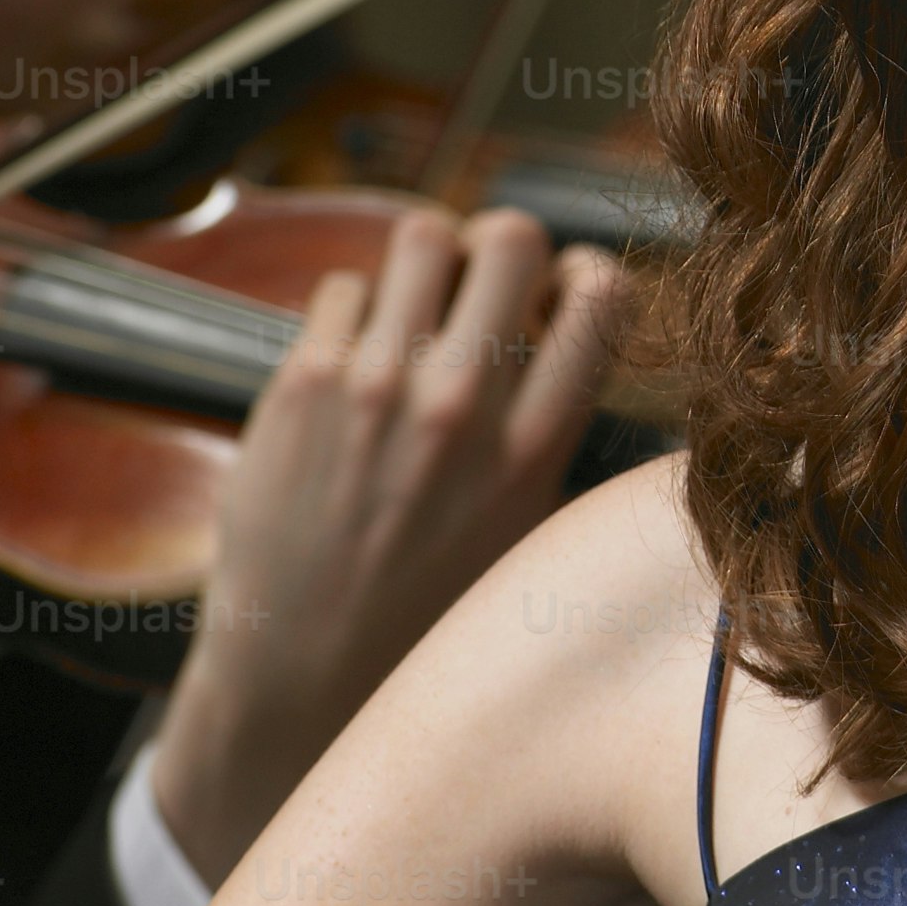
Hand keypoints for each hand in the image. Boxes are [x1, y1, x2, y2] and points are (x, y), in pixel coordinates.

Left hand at [146, 207, 631, 882]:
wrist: (302, 670)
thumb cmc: (421, 611)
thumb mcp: (524, 536)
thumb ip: (547, 438)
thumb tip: (566, 336)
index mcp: (534, 448)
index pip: (604, 293)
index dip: (583, 276)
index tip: (554, 304)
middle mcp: (462, 407)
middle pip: (511, 234)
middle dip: (498, 250)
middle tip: (475, 295)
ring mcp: (377, 387)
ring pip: (421, 234)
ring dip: (423, 263)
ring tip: (412, 315)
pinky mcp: (303, 383)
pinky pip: (343, 287)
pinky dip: (352, 312)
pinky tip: (351, 366)